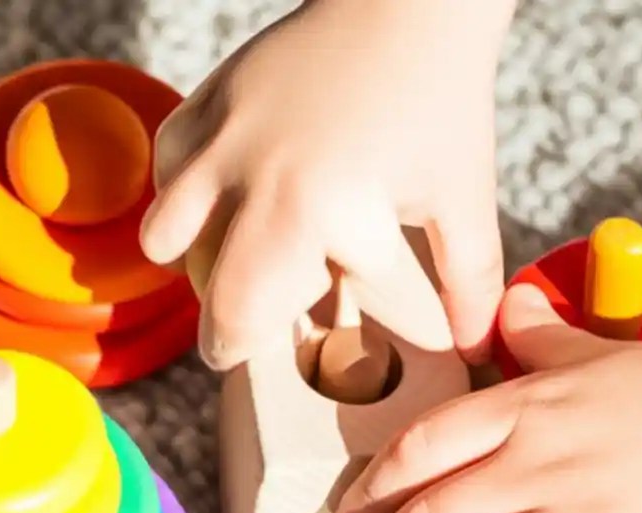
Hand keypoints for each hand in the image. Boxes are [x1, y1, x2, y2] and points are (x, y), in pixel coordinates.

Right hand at [140, 0, 514, 369]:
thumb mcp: (464, 197)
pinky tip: (227, 194)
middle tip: (242, 337)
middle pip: (210, 301)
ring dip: (196, 259)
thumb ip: (471, 281)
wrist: (407, 1)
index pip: (263, 318)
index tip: (274, 349)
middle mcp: (250, 181)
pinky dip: (182, 194)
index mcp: (313, 213)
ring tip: (241, 255)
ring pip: (164, 237)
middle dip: (225, 333)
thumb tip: (478, 347)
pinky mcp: (205, 102)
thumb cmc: (439, 96)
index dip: (269, 343)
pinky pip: (163, 170)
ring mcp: (219, 139)